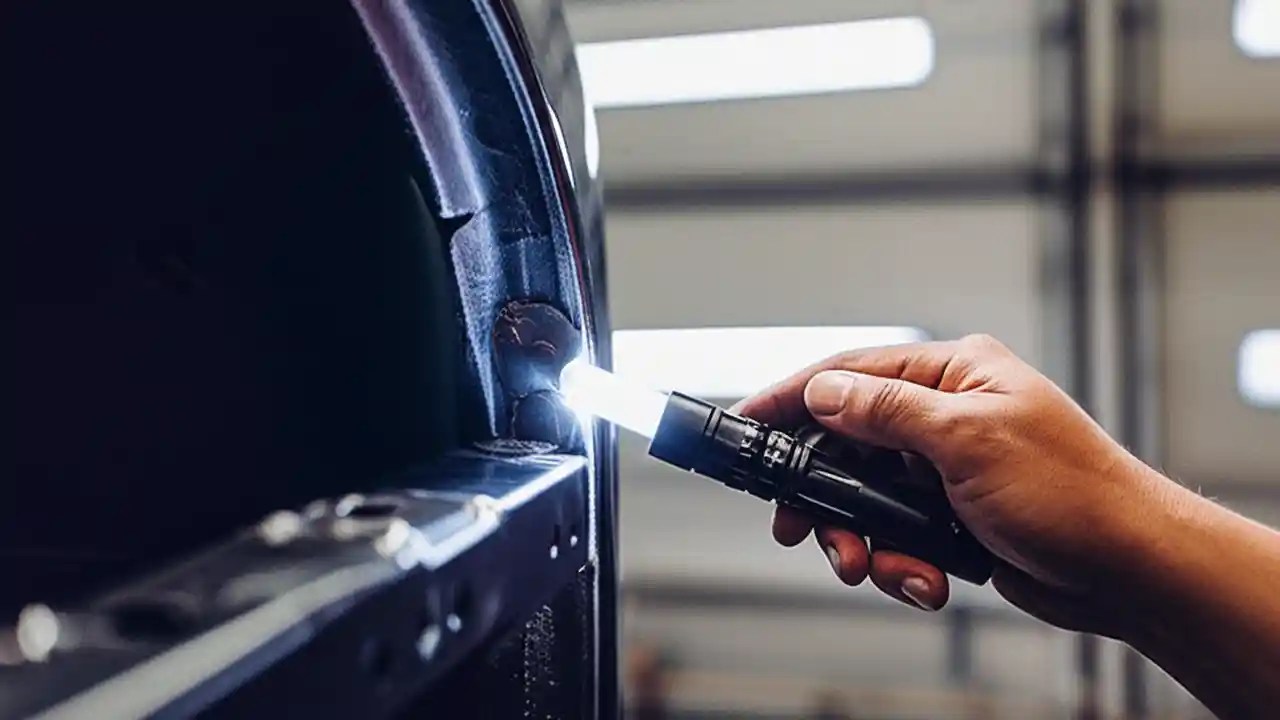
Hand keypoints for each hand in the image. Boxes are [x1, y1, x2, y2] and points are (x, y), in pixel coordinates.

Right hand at [734, 334, 1169, 635]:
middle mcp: (946, 415)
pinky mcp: (953, 515)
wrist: (1129, 568)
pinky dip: (898, 560)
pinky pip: (898, 534)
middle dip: (824, 492)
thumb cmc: (1072, 493)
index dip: (795, 395)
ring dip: (861, 537)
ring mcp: (948, 467)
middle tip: (795, 525)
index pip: (854, 373)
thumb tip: (825, 391)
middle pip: (849, 443)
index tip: (749, 420)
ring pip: (868, 497)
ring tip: (870, 564)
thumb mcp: (969, 440)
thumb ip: (888, 413)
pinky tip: (921, 577)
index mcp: (955, 375)